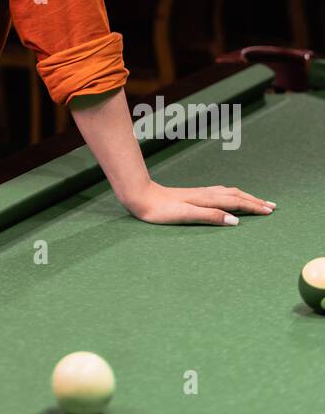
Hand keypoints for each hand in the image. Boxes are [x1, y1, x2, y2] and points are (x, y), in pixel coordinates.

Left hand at [125, 181, 275, 225]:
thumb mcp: (186, 215)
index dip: (254, 207)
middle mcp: (206, 194)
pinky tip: (229, 197)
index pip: (236, 202)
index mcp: (207, 199)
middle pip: (236, 195)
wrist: (141, 197)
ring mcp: (200, 193)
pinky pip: (220, 193)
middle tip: (271, 206)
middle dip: (254, 200)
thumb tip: (235, 221)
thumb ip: (210, 216)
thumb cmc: (161, 210)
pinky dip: (232, 195)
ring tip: (257, 201)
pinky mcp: (193, 195)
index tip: (269, 212)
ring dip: (245, 196)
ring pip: (228, 193)